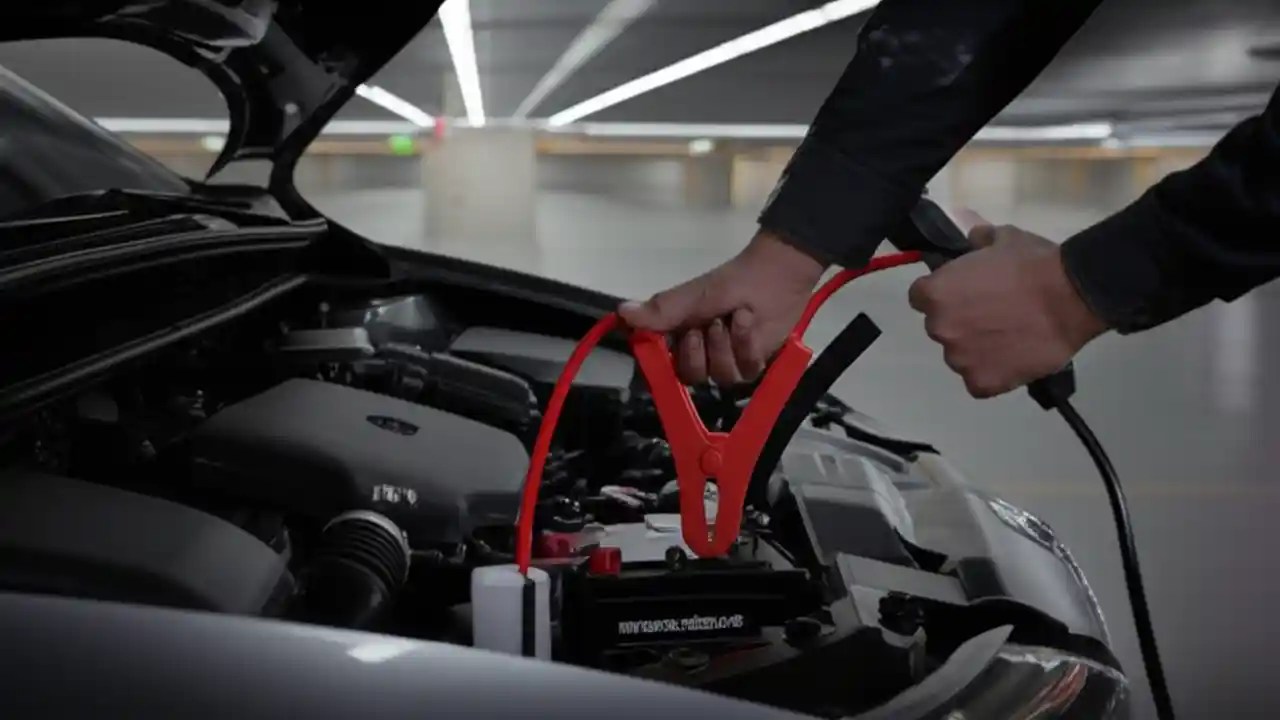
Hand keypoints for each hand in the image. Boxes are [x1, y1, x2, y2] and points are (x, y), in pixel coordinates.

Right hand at [618, 230, 827, 385]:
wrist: (773, 275)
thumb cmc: (729, 283)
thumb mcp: (690, 296)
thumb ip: (659, 311)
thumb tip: (621, 312)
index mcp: (679, 338)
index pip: (662, 364)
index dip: (665, 361)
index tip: (669, 344)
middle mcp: (700, 355)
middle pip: (690, 377)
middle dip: (699, 351)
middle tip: (707, 325)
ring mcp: (728, 362)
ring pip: (719, 376)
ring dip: (725, 344)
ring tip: (733, 317)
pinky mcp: (753, 365)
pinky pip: (745, 371)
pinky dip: (746, 343)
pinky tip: (749, 321)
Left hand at [907, 213, 1107, 397]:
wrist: (1070, 297)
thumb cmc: (1033, 264)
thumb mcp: (1002, 237)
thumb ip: (978, 240)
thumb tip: (974, 240)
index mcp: (935, 293)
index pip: (921, 296)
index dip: (943, 293)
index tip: (963, 292)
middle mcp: (939, 327)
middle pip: (941, 326)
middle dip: (960, 320)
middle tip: (992, 314)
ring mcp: (959, 359)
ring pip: (959, 355)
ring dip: (976, 348)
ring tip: (1008, 338)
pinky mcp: (982, 383)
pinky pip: (979, 381)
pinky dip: (992, 373)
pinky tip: (1012, 360)